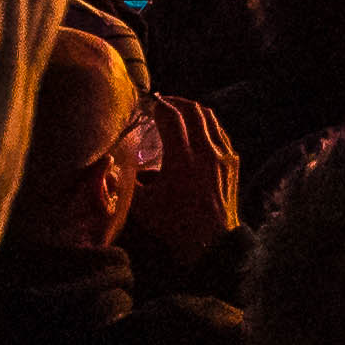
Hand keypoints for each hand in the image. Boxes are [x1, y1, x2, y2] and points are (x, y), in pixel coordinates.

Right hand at [124, 93, 239, 268]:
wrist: (212, 243)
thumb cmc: (174, 225)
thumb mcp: (142, 205)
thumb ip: (125, 182)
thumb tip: (111, 165)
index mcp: (182, 158)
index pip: (170, 116)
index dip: (157, 105)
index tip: (146, 104)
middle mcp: (205, 150)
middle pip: (192, 110)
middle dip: (175, 102)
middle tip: (161, 103)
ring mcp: (223, 154)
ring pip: (210, 117)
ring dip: (192, 110)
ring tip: (178, 112)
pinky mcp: (233, 162)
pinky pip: (221, 132)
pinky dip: (207, 124)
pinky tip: (198, 131)